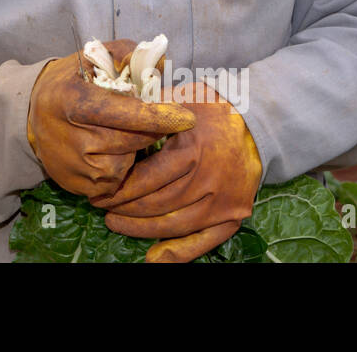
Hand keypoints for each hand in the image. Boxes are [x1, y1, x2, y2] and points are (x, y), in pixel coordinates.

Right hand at [27, 39, 195, 201]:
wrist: (30, 116)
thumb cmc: (71, 82)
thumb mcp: (93, 57)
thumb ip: (127, 53)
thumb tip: (160, 65)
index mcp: (73, 100)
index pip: (125, 113)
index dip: (159, 116)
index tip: (187, 118)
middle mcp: (72, 136)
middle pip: (132, 138)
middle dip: (149, 128)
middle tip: (148, 117)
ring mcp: (75, 165)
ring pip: (128, 160)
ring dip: (133, 146)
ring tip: (117, 131)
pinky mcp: (79, 185)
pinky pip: (117, 177)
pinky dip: (121, 162)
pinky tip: (109, 148)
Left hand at [96, 80, 262, 261]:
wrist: (258, 122)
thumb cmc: (211, 107)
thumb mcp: (179, 97)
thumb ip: (149, 110)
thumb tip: (113, 117)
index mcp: (192, 150)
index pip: (146, 179)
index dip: (119, 189)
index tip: (98, 190)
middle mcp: (209, 179)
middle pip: (157, 204)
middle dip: (124, 208)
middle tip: (101, 206)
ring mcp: (224, 201)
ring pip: (174, 224)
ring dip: (141, 228)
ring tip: (116, 223)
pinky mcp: (234, 215)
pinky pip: (204, 241)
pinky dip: (179, 252)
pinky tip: (153, 258)